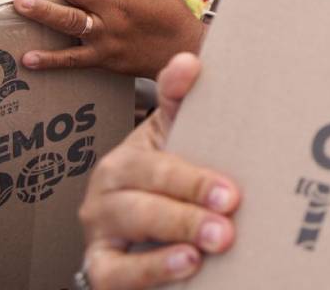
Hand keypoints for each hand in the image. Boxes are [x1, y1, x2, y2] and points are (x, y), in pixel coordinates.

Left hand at [14, 0, 205, 78]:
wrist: (184, 50)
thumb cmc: (171, 12)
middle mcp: (116, 7)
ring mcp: (109, 34)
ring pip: (70, 19)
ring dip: (43, 10)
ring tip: (20, 2)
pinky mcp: (105, 58)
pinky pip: (74, 59)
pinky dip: (51, 60)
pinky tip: (28, 58)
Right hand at [79, 54, 240, 289]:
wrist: (137, 239)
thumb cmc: (165, 184)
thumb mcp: (174, 142)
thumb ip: (182, 104)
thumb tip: (189, 61)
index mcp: (130, 155)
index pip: (160, 157)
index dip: (193, 175)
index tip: (230, 191)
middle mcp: (108, 188)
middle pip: (147, 187)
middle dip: (191, 201)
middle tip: (230, 215)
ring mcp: (100, 229)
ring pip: (134, 224)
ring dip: (177, 232)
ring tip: (214, 242)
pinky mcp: (99, 268)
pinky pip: (114, 273)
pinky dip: (151, 270)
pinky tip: (186, 266)